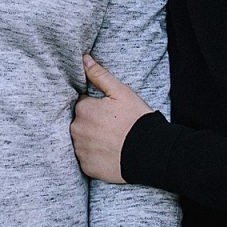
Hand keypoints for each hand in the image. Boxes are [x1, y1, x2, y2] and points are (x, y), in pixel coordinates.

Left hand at [69, 54, 152, 184]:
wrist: (151, 152)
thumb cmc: (137, 120)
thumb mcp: (121, 92)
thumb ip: (99, 75)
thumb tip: (83, 59)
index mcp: (83, 109)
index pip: (82, 104)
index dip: (96, 107)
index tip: (109, 112)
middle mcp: (76, 129)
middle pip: (79, 122)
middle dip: (91, 123)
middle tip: (112, 127)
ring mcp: (80, 150)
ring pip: (81, 141)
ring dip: (91, 140)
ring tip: (111, 141)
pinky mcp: (86, 167)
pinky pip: (86, 159)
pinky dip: (94, 156)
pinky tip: (109, 153)